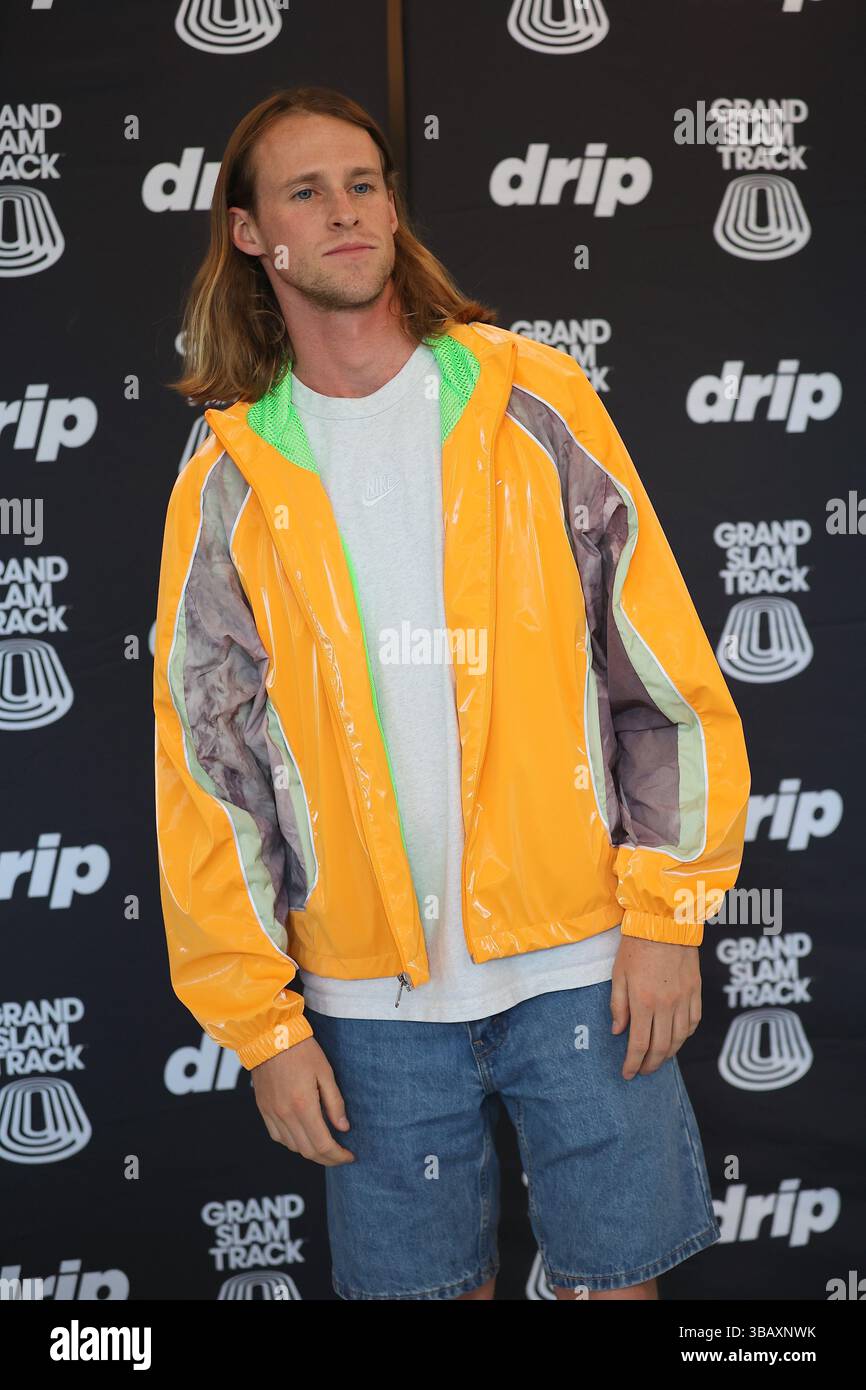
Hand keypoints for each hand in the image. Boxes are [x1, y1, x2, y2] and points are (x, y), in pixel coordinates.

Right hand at [251, 1036, 355, 1166]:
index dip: (338, 1155)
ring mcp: (272, 1113)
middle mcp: (285, 1114)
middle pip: (308, 1151)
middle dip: (327, 1159)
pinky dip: (293, 1142)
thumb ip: (335, 1103)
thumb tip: (343, 1128)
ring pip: (292, 1147)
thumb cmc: (301, 1050)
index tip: (349, 1156)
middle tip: (340, 1156)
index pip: (323, 1144)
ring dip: (310, 1152)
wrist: (269, 1037)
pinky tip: (303, 1136)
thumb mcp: (325, 1072)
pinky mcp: (263, 1109)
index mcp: (303, 1105)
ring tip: (325, 1146)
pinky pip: (277, 1137)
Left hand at [610, 937, 701, 1079]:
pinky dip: (685, 1035)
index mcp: (643, 1002)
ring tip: (658, 1059)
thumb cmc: (636, 947)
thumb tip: (618, 1031)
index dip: (633, 1063)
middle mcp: (666, 1005)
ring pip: (679, 1039)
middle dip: (650, 1065)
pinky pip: (693, 1022)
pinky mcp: (696, 992)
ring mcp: (684, 1000)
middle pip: (661, 1047)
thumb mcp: (618, 975)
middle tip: (642, 1071)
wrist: (664, 923)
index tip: (627, 1073)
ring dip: (668, 1054)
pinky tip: (677, 1038)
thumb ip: (618, 1005)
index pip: (639, 1044)